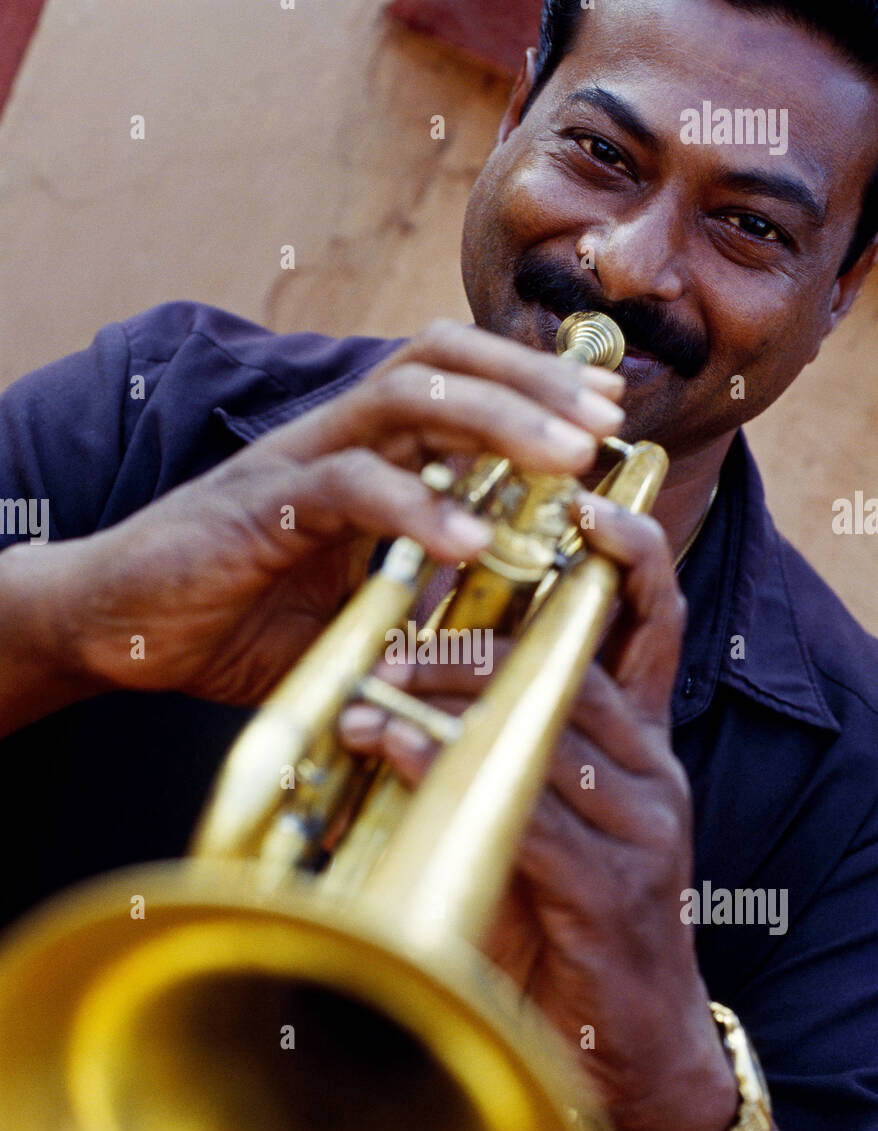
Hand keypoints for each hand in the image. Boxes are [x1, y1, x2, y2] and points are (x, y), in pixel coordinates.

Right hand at [40, 320, 623, 708]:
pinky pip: (349, 487)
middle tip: (605, 412)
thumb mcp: (349, 606)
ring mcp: (295, 464)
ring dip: (495, 419)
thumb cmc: (235, 614)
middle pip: (440, 363)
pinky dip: (416, 507)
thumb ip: (415, 598)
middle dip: (532, 380)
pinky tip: (471, 538)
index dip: (531, 383)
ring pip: (404, 401)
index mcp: (358, 453)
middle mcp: (332, 439)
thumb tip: (493, 619)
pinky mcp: (260, 507)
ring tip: (566, 455)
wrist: (119, 622)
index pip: (453, 384)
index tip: (605, 406)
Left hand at [339, 492, 737, 1130]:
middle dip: (479, 637)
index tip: (581, 498)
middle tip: (396, 632)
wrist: (634, 1050)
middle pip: (573, 666)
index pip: (652, 625)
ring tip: (372, 686)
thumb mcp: (542, 824)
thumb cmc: (569, 926)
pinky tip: (389, 745)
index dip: (629, 554)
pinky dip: (448, 768)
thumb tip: (404, 693)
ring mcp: (643, 832)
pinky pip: (526, 808)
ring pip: (546, 727)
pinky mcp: (612, 892)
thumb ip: (499, 756)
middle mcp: (655, 775)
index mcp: (643, 748)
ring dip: (448, 698)